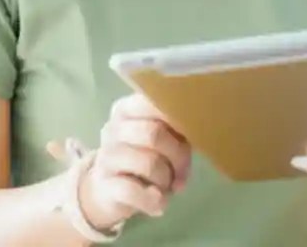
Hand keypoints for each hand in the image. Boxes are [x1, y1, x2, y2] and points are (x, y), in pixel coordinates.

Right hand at [72, 94, 191, 229]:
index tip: (192, 132)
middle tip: (183, 170)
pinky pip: (134, 191)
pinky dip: (154, 200)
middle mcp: (113, 128)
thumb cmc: (144, 155)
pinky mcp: (104, 184)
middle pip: (154, 134)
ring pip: (148, 163)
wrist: (108, 189)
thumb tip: (202, 134)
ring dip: (167, 179)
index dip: (178, 118)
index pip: (153, 101)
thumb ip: (179, 130)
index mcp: (127, 109)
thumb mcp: (163, 138)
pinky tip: (160, 203)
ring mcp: (106, 156)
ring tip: (169, 186)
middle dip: (178, 155)